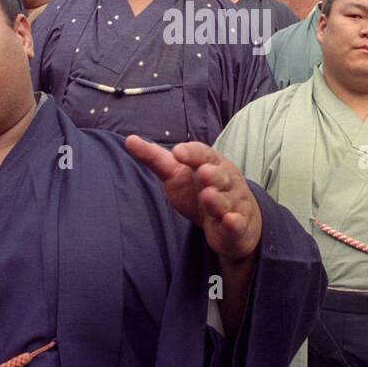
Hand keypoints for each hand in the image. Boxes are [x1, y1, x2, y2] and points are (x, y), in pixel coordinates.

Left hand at [124, 136, 261, 261]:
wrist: (231, 219)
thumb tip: (129, 140)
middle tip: (203, 173)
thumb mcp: (176, 174)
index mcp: (211, 164)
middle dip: (212, 174)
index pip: (204, 154)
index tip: (177, 152)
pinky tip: (229, 220)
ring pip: (227, 200)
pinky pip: (237, 224)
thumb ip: (155, 158)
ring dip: (218, 199)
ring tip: (208, 196)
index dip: (192, 153)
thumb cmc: (198, 190)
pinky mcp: (238, 226)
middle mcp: (226, 181)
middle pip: (221, 175)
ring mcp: (234, 203)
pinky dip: (234, 222)